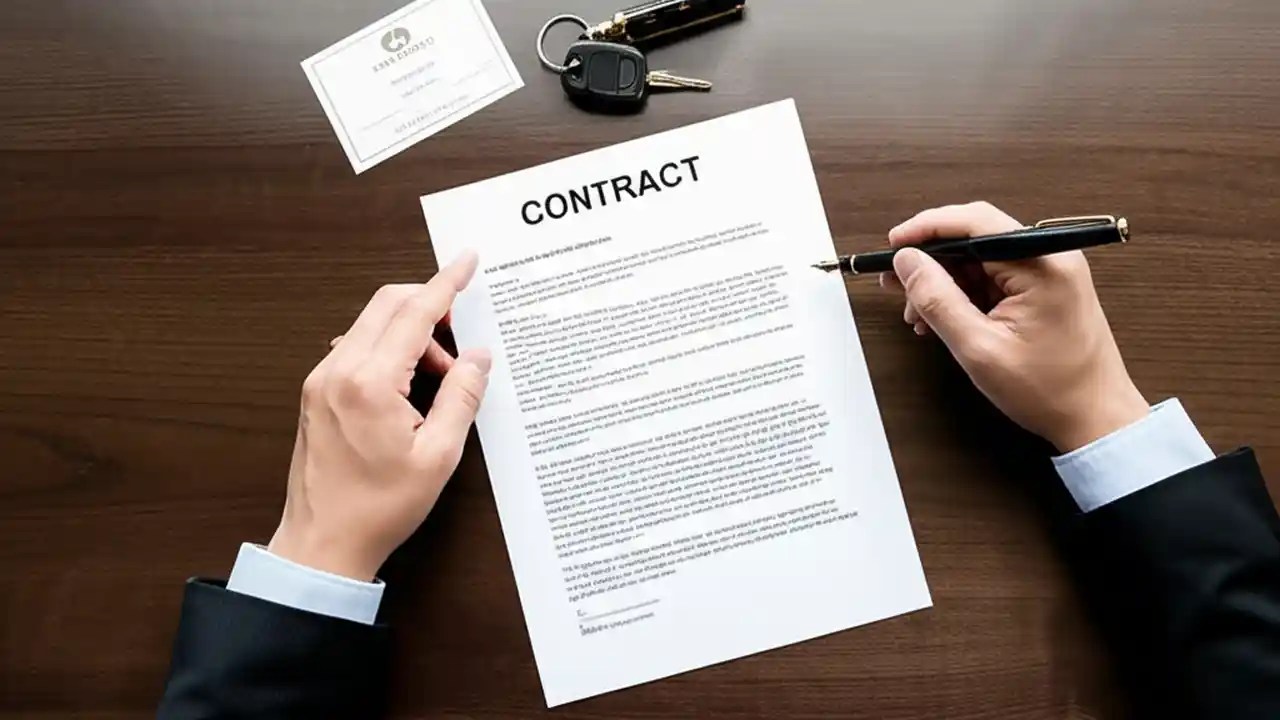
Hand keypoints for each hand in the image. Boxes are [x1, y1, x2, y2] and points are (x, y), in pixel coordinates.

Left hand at [268, 252, 491, 580]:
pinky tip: (412, 386)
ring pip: (372, 325)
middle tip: (464, 333)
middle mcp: (338, 370)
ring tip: (443, 380)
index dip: (446, 283)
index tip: (466, 261)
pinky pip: (357, 348)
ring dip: (412, 334)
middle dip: (430, 306)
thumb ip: (462, 396)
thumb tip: (479, 356)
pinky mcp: (317, 392)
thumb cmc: (379, 507)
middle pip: (387, 305)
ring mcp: (321, 380)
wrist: (323, 544)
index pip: (414, 312)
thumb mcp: (439, 455)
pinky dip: (390, 351)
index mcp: (369, 382)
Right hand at [881, 202, 1147, 451]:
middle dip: (930, 259)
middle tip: (894, 283)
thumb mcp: (979, 348)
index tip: (893, 245)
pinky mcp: (1045, 288)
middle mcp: (1051, 256)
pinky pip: (994, 278)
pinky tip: (942, 319)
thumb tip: (906, 262)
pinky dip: (963, 294)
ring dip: (944, 282)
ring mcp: (1050, 272)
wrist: (1096, 418)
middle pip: (975, 237)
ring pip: (979, 259)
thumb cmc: (1049, 390)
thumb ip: (938, 300)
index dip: (927, 227)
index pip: (975, 221)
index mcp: (1042, 263)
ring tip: (917, 315)